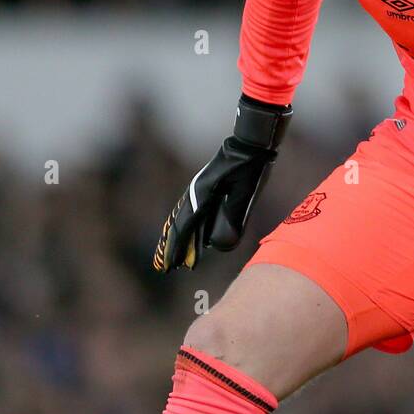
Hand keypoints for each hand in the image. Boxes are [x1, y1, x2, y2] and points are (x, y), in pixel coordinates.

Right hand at [153, 95, 291, 272]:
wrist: (250, 145)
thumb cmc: (250, 168)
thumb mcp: (246, 192)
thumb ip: (234, 214)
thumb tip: (221, 243)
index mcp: (202, 195)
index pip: (186, 227)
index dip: (178, 247)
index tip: (171, 264)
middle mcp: (195, 193)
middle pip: (179, 225)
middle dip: (171, 247)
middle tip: (163, 268)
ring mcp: (197, 190)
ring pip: (181, 219)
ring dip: (174, 238)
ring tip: (167, 257)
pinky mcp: (204, 189)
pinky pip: (189, 212)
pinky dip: (183, 226)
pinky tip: (183, 236)